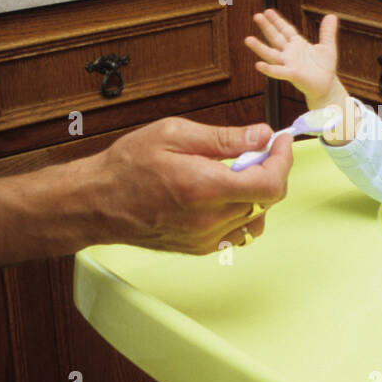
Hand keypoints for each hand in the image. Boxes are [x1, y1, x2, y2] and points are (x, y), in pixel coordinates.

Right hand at [93, 116, 292, 254]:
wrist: (97, 202)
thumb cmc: (129, 165)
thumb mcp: (174, 134)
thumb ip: (224, 138)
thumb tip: (261, 136)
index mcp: (204, 187)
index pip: (270, 183)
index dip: (283, 160)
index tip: (280, 142)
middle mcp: (209, 219)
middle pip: (269, 199)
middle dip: (271, 170)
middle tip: (254, 150)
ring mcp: (206, 238)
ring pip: (257, 216)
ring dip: (258, 192)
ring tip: (234, 172)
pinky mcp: (200, 248)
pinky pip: (239, 231)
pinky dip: (243, 211)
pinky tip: (223, 193)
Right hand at [244, 8, 338, 102]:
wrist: (326, 86)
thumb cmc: (324, 67)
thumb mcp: (328, 47)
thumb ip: (327, 32)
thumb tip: (332, 15)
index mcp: (297, 44)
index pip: (285, 30)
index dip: (277, 21)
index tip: (268, 11)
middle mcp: (289, 53)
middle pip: (275, 38)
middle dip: (267, 27)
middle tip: (256, 16)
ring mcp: (289, 63)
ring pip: (271, 54)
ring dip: (260, 47)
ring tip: (248, 39)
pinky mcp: (292, 74)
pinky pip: (278, 71)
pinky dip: (269, 69)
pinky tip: (258, 65)